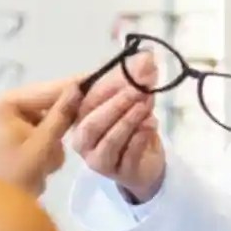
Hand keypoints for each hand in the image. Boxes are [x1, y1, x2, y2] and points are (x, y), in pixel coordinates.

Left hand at [0, 77, 81, 195]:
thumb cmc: (10, 178)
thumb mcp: (41, 147)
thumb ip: (61, 116)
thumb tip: (79, 88)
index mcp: (3, 104)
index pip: (47, 89)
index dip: (75, 87)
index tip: (101, 82)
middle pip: (44, 108)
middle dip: (57, 131)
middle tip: (74, 141)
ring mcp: (0, 125)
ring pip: (42, 126)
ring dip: (49, 147)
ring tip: (45, 168)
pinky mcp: (3, 142)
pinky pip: (33, 139)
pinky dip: (40, 155)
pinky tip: (37, 172)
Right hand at [71, 52, 165, 202]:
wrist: (146, 161)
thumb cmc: (131, 126)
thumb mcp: (132, 99)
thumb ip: (136, 78)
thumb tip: (147, 56)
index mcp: (79, 119)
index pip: (86, 102)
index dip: (105, 87)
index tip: (126, 71)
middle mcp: (83, 141)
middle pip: (92, 124)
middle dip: (116, 104)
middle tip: (138, 88)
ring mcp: (100, 160)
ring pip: (110, 141)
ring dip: (128, 120)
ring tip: (145, 104)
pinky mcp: (121, 173)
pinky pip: (128, 155)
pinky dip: (140, 137)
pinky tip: (151, 123)